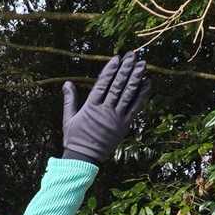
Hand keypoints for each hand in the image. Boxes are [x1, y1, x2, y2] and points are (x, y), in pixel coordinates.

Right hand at [62, 50, 150, 164]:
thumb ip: (69, 99)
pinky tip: (147, 83)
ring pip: (128, 94)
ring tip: (142, 64)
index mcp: (90, 107)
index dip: (110, 70)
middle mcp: (105, 110)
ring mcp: (116, 118)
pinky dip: (142, 94)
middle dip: (126, 69)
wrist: (84, 158)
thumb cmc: (75, 139)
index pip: (102, 84)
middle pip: (117, 85)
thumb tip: (67, 83)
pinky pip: (136, 107)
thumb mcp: (68, 118)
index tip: (117, 58)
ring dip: (136, 78)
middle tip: (133, 55)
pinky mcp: (124, 125)